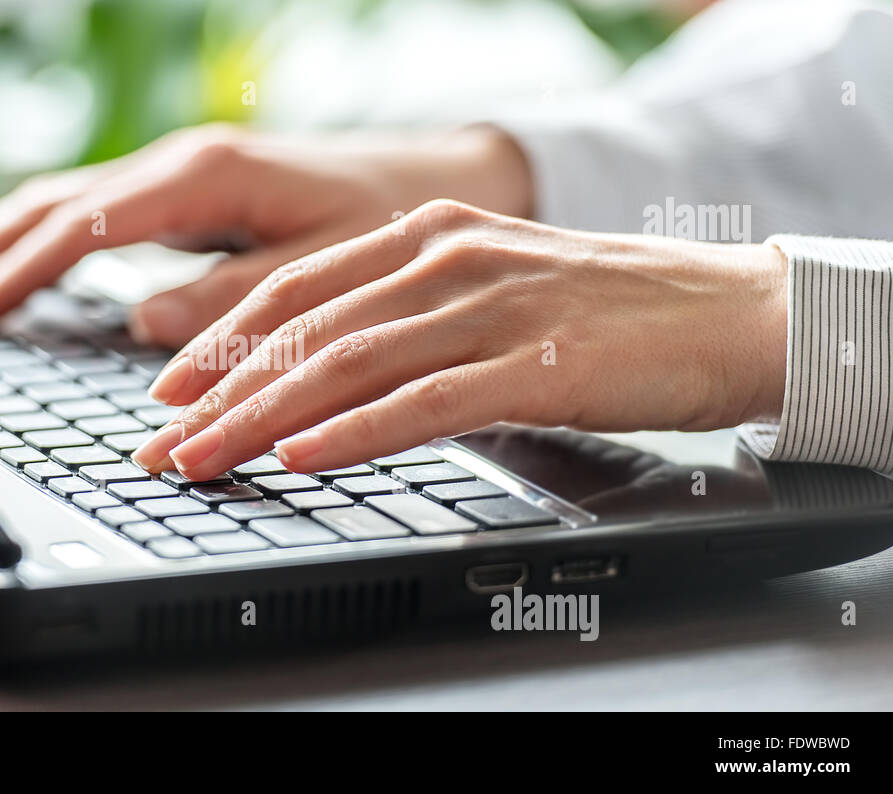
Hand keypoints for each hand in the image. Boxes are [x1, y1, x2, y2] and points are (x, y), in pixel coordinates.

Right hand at [0, 124, 531, 344]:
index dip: (15, 274)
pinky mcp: (177, 201)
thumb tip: (142, 325)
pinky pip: (84, 218)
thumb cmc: (385, 221)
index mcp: (202, 178)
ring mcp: (170, 181)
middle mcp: (175, 169)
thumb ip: (233, 298)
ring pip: (55, 209)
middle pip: (46, 210)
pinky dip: (31, 248)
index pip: (81, 227)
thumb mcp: (321, 267)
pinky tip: (5, 279)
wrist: (432, 181)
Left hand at [131, 200, 788, 478]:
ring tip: (203, 457)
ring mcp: (491, 308)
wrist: (730, 311)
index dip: (222, 341)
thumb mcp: (490, 289)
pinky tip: (302, 454)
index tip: (170, 389)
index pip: (297, 289)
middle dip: (220, 393)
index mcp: (428, 237)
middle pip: (306, 332)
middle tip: (162, 444)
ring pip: (348, 365)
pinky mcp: (536, 364)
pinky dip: (354, 431)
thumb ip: (410, 314)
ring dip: (262, 418)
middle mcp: (447, 261)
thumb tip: (327, 369)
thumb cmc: (607, 311)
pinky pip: (424, 401)